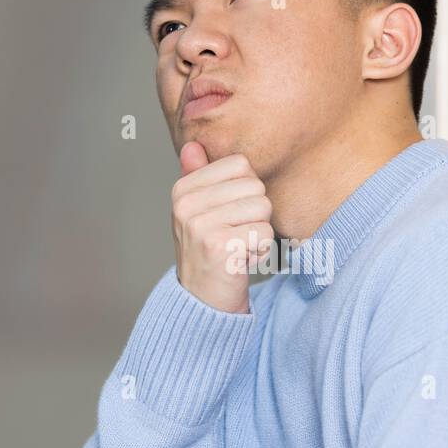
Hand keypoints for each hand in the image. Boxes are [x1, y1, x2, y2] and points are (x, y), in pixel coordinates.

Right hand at [171, 141, 273, 313]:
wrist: (203, 301)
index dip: (246, 191)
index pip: (241, 165)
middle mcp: (187, 205)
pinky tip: (241, 260)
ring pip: (262, 208)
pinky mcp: (219, 246)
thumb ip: (199, 177)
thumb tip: (193, 146)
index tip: (229, 215)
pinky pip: (265, 232)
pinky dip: (260, 250)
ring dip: (259, 232)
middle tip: (235, 236)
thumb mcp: (199, 212)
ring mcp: (200, 225)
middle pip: (255, 185)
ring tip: (238, 247)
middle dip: (255, 214)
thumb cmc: (209, 253)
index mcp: (183, 190)